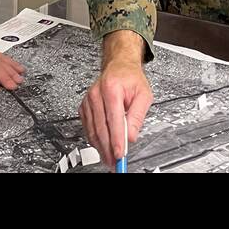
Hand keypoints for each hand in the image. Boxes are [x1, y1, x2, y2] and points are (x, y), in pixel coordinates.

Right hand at [80, 30, 152, 167]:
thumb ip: (137, 116)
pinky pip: (87, 127)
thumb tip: (131, 136)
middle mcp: (96, 94)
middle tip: (115, 162)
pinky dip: (94, 139)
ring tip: (109, 158)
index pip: (113, 120)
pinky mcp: (84, 106)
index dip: (117, 140)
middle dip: (108, 148)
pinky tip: (101, 146)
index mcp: (111, 89)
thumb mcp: (143, 94)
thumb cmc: (131, 78)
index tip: (120, 154)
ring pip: (92, 130)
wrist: (119, 66)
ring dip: (101, 147)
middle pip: (101, 128)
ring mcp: (88, 100)